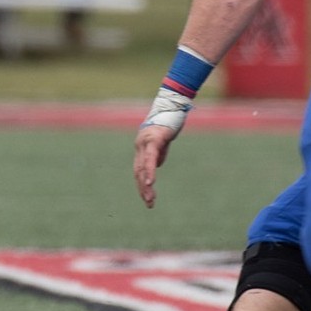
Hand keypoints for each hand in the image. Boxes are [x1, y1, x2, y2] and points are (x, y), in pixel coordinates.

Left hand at [133, 87, 192, 207]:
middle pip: (138, 171)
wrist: (173, 106)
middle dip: (143, 189)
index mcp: (141, 148)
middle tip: (149, 204)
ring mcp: (145, 141)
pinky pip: (150, 158)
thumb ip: (158, 154)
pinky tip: (150, 182)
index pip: (138, 170)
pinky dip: (149, 171)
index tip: (147, 198)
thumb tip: (155, 166)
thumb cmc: (168, 123)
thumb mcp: (163, 143)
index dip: (141, 184)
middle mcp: (140, 145)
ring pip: (142, 167)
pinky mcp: (154, 138)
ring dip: (145, 184)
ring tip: (149, 198)